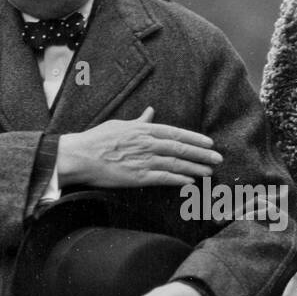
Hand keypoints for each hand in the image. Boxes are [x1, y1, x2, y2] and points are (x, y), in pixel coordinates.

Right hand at [55, 107, 222, 187]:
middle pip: (181, 149)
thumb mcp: (120, 124)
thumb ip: (139, 121)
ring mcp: (143, 160)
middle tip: (218, 159)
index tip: (209, 143)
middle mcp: (147, 144)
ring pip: (176, 165)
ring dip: (195, 169)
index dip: (195, 138)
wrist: (79, 156)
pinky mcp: (137, 177)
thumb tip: (151, 112)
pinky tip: (190, 183)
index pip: (176, 133)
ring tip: (209, 173)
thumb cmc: (96, 139)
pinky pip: (163, 178)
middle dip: (202, 155)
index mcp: (143, 130)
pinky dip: (179, 181)